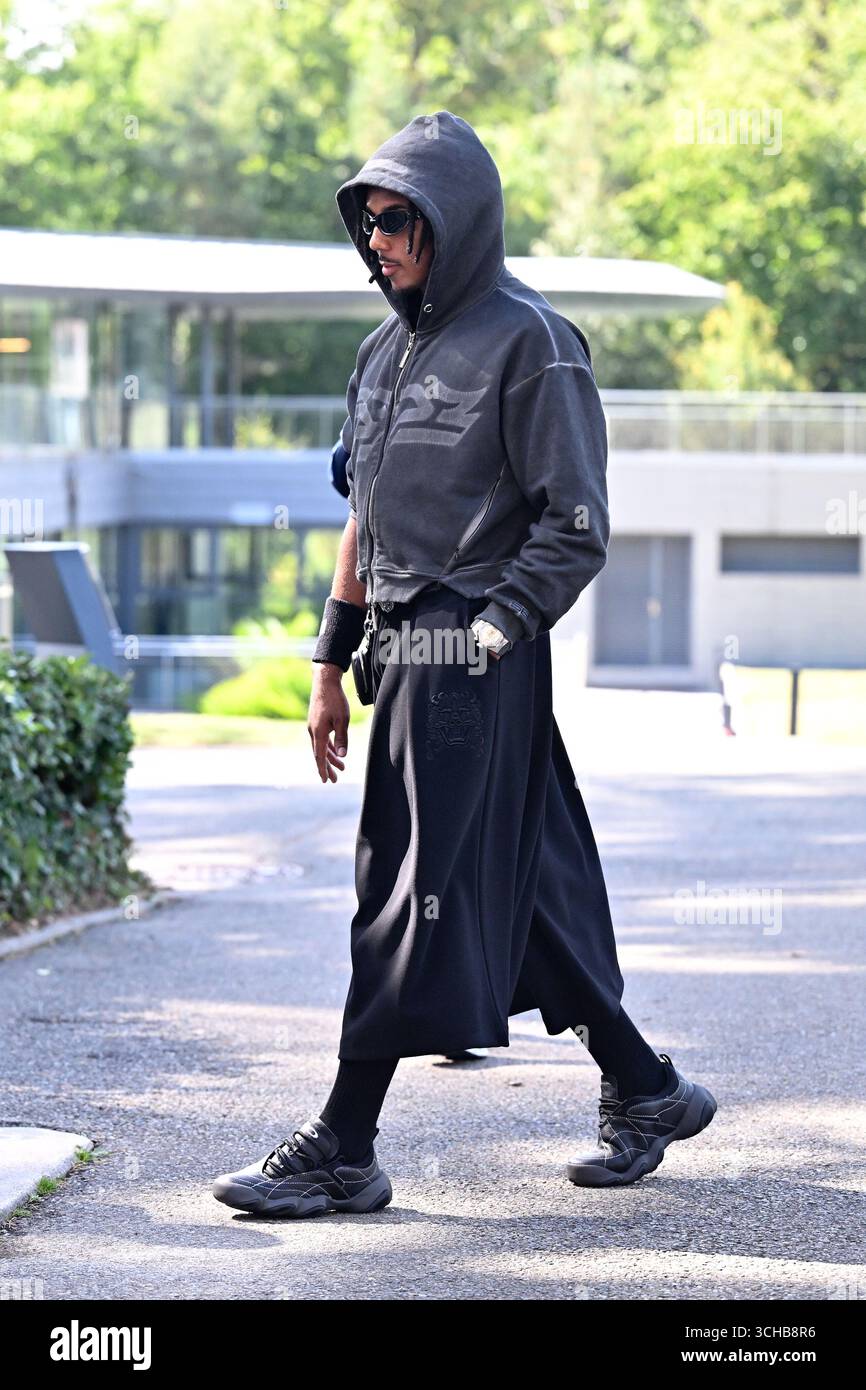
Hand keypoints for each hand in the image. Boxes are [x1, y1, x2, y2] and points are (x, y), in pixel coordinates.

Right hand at [307, 663, 349, 783]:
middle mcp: (313, 732)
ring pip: (321, 747)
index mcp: (318, 733)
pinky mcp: (317, 722)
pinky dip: (329, 747)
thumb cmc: (335, 700)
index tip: (326, 780)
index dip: (323, 769)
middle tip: (333, 780)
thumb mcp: (342, 720)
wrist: (324, 682)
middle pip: (320, 754)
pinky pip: (322, 739)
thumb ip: (342, 738)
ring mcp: (314, 727)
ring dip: (330, 758)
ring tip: (341, 768)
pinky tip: (335, 752)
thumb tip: (343, 756)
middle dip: (327, 768)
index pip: (320, 756)